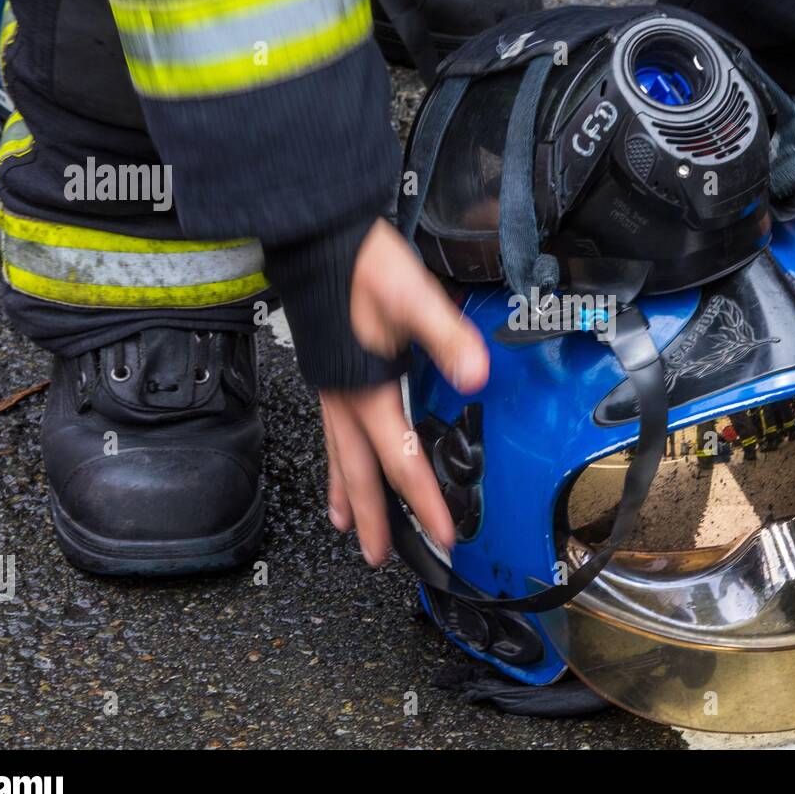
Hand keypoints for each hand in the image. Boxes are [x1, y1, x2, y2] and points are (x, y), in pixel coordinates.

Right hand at [320, 219, 488, 565]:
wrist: (318, 236)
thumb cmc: (361, 263)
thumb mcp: (410, 295)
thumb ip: (445, 336)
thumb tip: (476, 374)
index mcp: (366, 389)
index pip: (401, 458)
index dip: (423, 500)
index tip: (442, 534)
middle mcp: (343, 397)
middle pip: (359, 473)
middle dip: (374, 518)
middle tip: (381, 557)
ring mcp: (331, 388)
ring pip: (338, 457)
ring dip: (347, 495)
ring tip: (349, 527)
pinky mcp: (329, 373)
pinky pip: (330, 433)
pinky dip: (334, 460)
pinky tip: (336, 462)